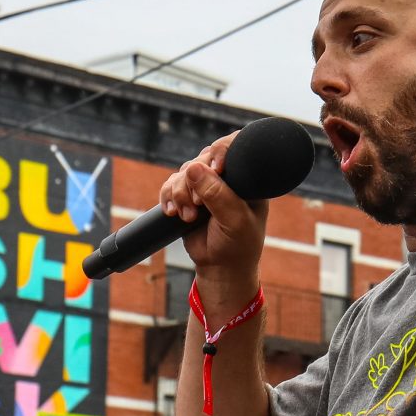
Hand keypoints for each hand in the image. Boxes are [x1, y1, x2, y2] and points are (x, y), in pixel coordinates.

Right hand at [157, 132, 267, 288]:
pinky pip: (170, 185)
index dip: (222, 151)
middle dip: (194, 181)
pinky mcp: (187, 196)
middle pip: (203, 158)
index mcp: (247, 178)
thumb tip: (193, 167)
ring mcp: (206, 185)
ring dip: (181, 193)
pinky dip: (168, 197)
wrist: (221, 268)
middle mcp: (226, 178)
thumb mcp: (235, 220)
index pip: (235, 147)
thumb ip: (217, 194)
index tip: (216, 169)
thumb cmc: (238, 245)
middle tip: (199, 205)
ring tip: (189, 217)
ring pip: (184, 172)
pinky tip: (173, 213)